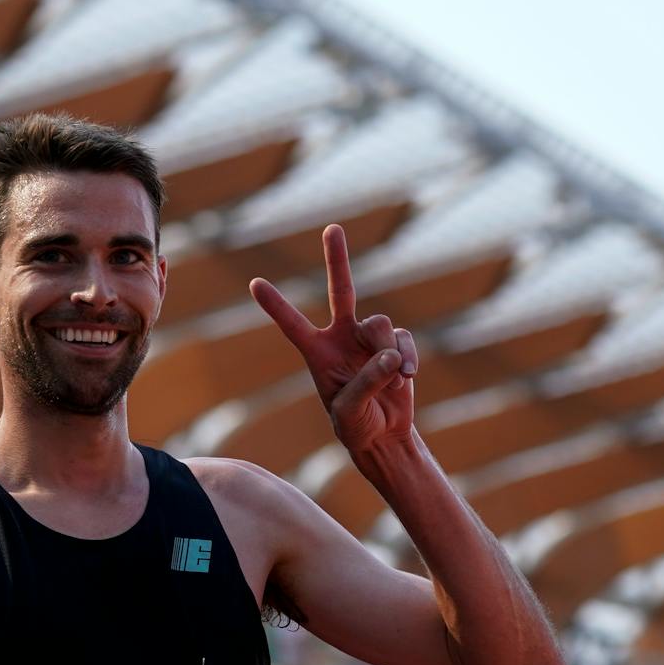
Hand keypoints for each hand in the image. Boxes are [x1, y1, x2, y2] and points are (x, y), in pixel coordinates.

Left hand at [250, 224, 418, 456]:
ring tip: (392, 381)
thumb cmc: (356, 425)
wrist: (384, 435)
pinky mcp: (396, 345)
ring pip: (380, 324)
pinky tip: (407, 379)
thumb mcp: (351, 410)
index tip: (255, 284)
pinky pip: (403, 340)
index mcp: (317, 353)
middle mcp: (341, 337)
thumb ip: (367, 382)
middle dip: (337, 259)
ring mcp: (369, 339)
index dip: (276, 306)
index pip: (293, 325)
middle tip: (332, 229)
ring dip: (387, 352)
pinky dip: (408, 358)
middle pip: (342, 291)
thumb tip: (390, 356)